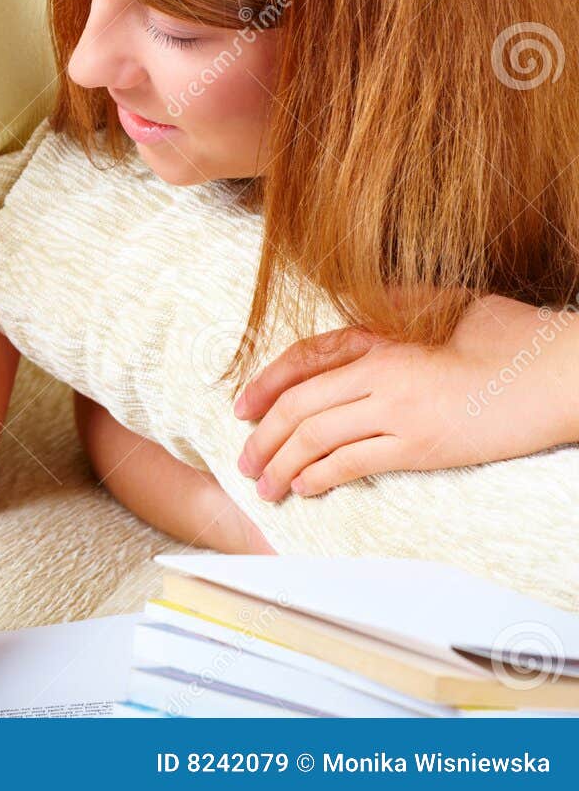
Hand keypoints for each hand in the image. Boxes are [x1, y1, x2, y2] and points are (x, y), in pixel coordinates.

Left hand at [233, 295, 578, 499]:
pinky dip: (319, 476)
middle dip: (262, 437)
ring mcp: (397, 408)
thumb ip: (397, 307)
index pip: (303, 360)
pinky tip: (304, 487)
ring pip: (316, 438)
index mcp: (382, 333)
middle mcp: (380, 369)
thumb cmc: (512, 335)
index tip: (242, 410)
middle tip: (244, 462)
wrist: (558, 371)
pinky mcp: (419, 445)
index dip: (264, 386)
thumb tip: (359, 302)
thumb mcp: (447, 303)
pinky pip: (352, 463)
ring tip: (265, 486)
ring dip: (282, 465)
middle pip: (299, 406)